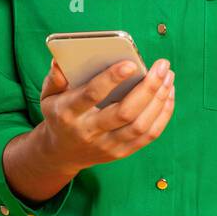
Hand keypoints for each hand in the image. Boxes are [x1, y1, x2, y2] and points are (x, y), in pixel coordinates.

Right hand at [36, 57, 175, 174]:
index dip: (111, 79)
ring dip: (159, 99)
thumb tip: (60, 62)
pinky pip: (149, 135)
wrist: (62, 153)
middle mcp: (89, 132)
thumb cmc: (59, 114)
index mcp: (68, 113)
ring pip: (140, 125)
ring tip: (168, 76)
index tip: (131, 63)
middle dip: (147, 88)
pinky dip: (163, 114)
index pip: (92, 95)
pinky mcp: (122, 152)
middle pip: (124, 113)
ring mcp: (107, 145)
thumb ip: (54, 79)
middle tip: (162, 66)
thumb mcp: (48, 96)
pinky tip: (168, 93)